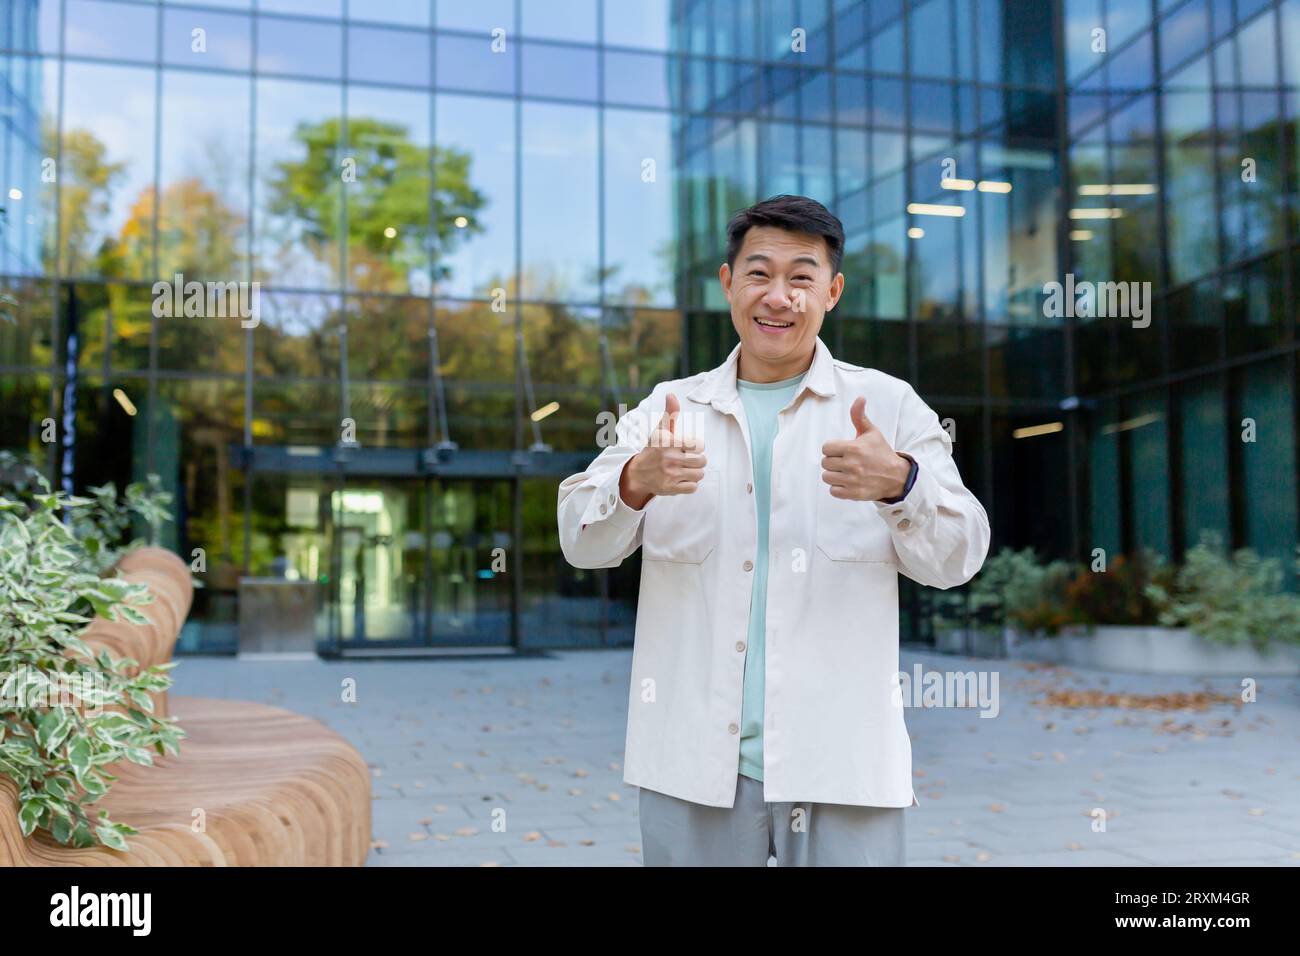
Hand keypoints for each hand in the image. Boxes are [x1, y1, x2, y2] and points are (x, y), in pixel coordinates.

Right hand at [619, 393, 706, 508]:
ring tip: (685, 470)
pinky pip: (693, 488)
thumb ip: (670, 413)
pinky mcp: (670, 488)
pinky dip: (690, 485)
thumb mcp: (661, 430)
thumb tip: (672, 394)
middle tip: (687, 460)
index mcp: (670, 442)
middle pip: (702, 461)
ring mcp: (670, 475)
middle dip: (697, 461)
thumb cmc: (654, 449)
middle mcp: (670, 458)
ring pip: (699, 474)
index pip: (700, 445)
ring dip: (695, 473)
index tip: (687, 448)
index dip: (697, 447)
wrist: (638, 473)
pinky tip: (681, 479)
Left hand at [821, 397, 910, 500]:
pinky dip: (838, 488)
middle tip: (845, 461)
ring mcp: (853, 480)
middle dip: (833, 461)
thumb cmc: (881, 452)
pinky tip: (847, 482)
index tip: (842, 450)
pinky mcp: (854, 493)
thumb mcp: (872, 432)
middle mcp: (852, 464)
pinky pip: (833, 491)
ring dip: (834, 475)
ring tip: (845, 472)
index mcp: (854, 448)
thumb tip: (860, 398)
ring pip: (827, 477)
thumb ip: (860, 416)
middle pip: (825, 462)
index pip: (826, 448)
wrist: (897, 476)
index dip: (832, 448)